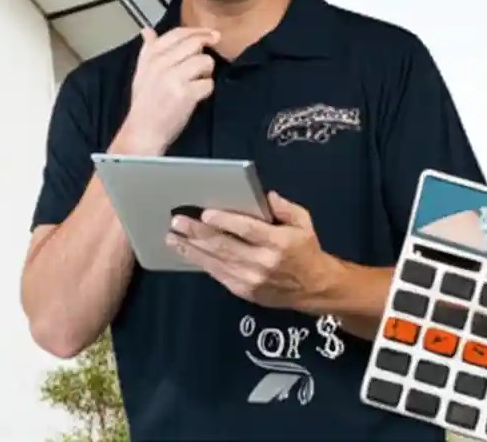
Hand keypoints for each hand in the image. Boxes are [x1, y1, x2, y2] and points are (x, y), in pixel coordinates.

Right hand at [111, 26, 218, 153]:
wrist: (143, 130)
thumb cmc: (144, 103)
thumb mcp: (142, 72)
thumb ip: (148, 50)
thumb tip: (147, 31)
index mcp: (151, 56)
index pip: (177, 33)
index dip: (197, 31)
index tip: (210, 33)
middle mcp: (161, 63)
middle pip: (194, 44)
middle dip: (205, 51)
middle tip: (208, 59)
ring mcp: (173, 78)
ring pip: (205, 61)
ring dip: (206, 72)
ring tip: (196, 82)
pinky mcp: (185, 93)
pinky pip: (208, 83)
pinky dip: (206, 90)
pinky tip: (196, 96)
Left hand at [165, 192, 338, 310]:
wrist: (314, 288)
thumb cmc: (305, 250)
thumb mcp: (303, 223)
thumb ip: (285, 207)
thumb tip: (265, 195)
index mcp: (279, 243)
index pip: (247, 230)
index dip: (225, 222)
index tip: (205, 213)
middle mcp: (262, 262)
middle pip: (224, 246)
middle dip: (197, 233)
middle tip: (177, 221)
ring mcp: (250, 279)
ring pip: (215, 261)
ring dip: (191, 248)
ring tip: (172, 237)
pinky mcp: (243, 290)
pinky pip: (217, 274)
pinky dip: (199, 261)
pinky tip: (186, 251)